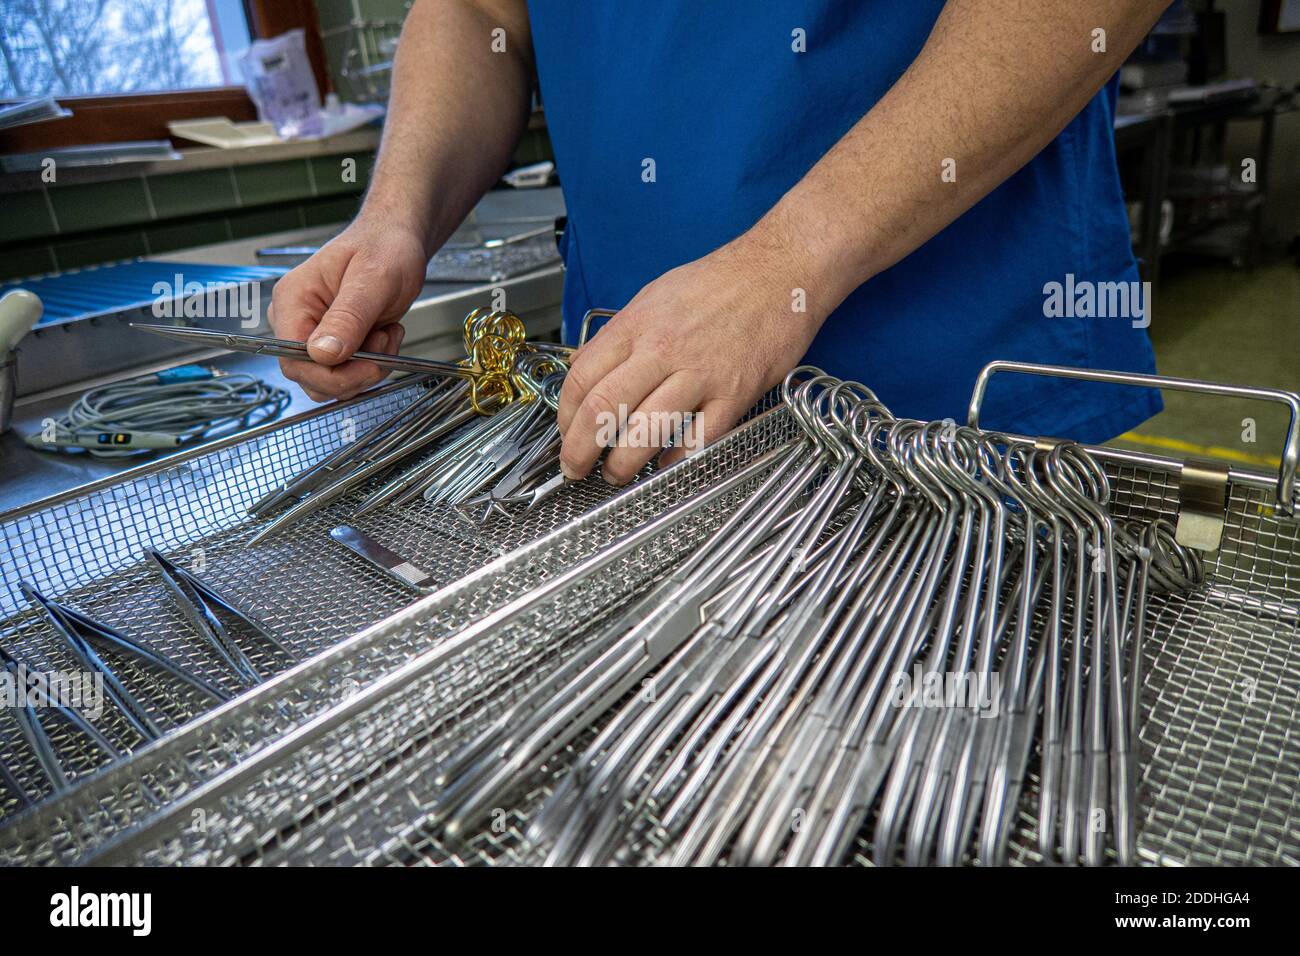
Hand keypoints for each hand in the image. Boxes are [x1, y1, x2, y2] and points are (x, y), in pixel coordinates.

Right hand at [267, 215, 427, 400]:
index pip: (295, 360)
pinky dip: (372, 364)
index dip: (332, 375)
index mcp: (293, 301)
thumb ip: (349, 317)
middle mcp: (295, 320)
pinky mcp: (333, 343)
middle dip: (356, 372)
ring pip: (332, 381)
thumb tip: (323, 354)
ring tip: (386, 334)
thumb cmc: (384, 247)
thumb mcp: (373, 279)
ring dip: (367, 369)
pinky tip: (385, 336)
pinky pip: (346, 374)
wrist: (397, 241)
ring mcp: (313, 333)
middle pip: (312, 377)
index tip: (370, 365)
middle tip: (384, 342)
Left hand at [557, 235, 822, 484]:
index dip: (564, 417)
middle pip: (603, 410)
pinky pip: (698, 440)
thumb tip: (586, 370)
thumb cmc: (718, 283)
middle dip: (580, 451)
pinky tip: (663, 465)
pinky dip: (674, 460)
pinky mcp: (735, 394)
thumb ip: (619, 336)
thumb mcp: (653, 297)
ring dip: (622, 464)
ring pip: (645, 432)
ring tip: (616, 473)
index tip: (565, 436)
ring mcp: (700, 374)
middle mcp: (662, 350)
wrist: (779, 272)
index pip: (582, 379)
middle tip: (576, 468)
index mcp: (636, 326)